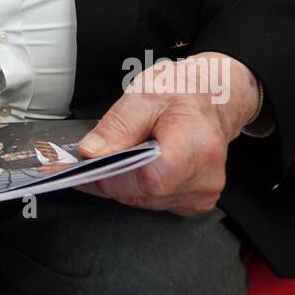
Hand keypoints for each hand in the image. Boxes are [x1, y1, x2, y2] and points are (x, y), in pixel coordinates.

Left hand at [74, 53, 259, 215]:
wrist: (212, 99)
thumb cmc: (182, 92)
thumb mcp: (144, 93)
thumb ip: (117, 125)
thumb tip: (90, 152)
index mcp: (196, 147)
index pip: (148, 180)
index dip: (111, 177)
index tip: (82, 167)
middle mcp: (204, 178)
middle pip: (142, 193)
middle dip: (108, 178)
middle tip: (85, 160)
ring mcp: (201, 195)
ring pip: (143, 201)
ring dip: (120, 183)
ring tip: (110, 157)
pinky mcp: (194, 203)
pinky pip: (153, 202)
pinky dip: (135, 187)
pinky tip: (133, 166)